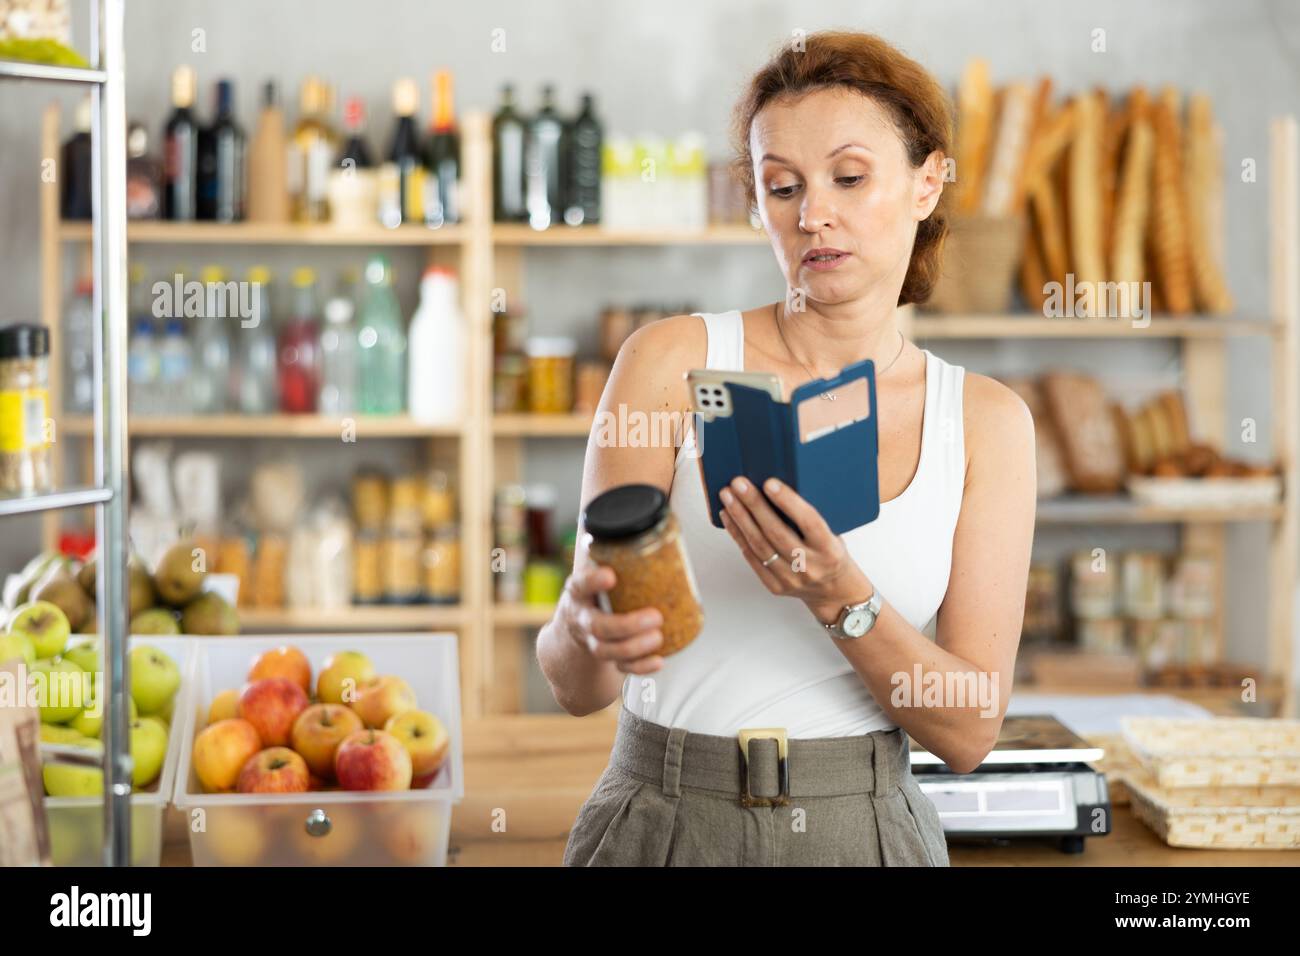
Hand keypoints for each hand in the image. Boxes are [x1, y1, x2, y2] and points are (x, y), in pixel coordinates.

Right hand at [557, 563, 666, 674]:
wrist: (572, 626)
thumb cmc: (595, 590)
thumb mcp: (596, 569)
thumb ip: (618, 552)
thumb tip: (664, 520)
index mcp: (577, 591)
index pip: (580, 584)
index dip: (593, 582)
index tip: (610, 575)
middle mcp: (581, 617)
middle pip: (598, 627)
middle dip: (626, 626)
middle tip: (655, 617)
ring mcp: (591, 641)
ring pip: (608, 651)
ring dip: (634, 648)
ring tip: (659, 637)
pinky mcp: (604, 658)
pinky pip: (620, 668)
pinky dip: (640, 668)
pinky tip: (659, 660)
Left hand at [718, 476, 871, 622]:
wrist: (833, 591)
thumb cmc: (830, 552)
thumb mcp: (832, 534)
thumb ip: (809, 517)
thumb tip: (776, 486)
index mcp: (830, 549)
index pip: (809, 522)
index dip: (788, 502)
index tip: (770, 482)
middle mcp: (810, 566)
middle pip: (776, 533)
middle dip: (754, 505)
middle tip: (738, 483)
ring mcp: (791, 579)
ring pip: (759, 545)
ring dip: (740, 518)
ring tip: (727, 496)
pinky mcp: (775, 586)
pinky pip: (751, 557)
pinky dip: (738, 535)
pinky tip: (728, 516)